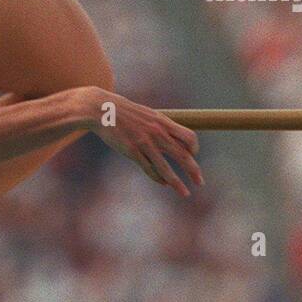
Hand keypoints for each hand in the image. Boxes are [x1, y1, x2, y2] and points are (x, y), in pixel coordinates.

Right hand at [75, 87, 202, 196]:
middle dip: (194, 171)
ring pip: (166, 168)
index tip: (194, 156)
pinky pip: (149, 169)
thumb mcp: (147, 115)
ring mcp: (144, 143)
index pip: (189, 137)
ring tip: (185, 193)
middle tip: (200, 182)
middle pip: (183, 155)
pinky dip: (158, 178)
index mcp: (163, 122)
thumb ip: (160, 126)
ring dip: (177, 183)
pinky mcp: (131, 151)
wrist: (102, 109)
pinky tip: (164, 183)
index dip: (194, 149)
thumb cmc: (124, 112)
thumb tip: (171, 137)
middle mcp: (157, 133)